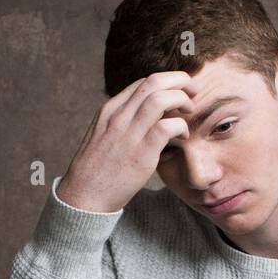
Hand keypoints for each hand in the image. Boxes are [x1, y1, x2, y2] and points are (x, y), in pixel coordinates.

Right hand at [56, 71, 196, 211]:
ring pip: (162, 98)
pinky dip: (181, 127)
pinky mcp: (141, 154)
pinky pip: (168, 127)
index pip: (143, 82)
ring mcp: (129, 134)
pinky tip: (183, 137)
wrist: (84, 197)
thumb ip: (121, 123)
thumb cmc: (96, 171)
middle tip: (193, 91)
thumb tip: (145, 117)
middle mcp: (118, 117)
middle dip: (180, 81)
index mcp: (109, 110)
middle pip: (154, 82)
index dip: (166, 82)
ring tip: (190, 111)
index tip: (179, 91)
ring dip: (183, 100)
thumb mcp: (102, 137)